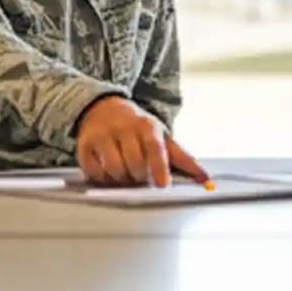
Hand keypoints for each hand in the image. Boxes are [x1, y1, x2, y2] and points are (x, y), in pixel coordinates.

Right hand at [74, 96, 208, 186]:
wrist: (102, 108)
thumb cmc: (138, 127)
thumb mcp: (161, 136)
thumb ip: (183, 159)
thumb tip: (206, 180)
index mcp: (146, 125)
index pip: (155, 147)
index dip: (160, 167)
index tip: (164, 184)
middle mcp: (123, 127)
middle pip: (134, 163)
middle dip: (140, 177)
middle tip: (142, 178)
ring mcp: (102, 135)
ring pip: (114, 169)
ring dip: (122, 180)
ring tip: (126, 175)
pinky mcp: (84, 146)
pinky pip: (93, 172)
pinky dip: (103, 179)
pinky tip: (108, 174)